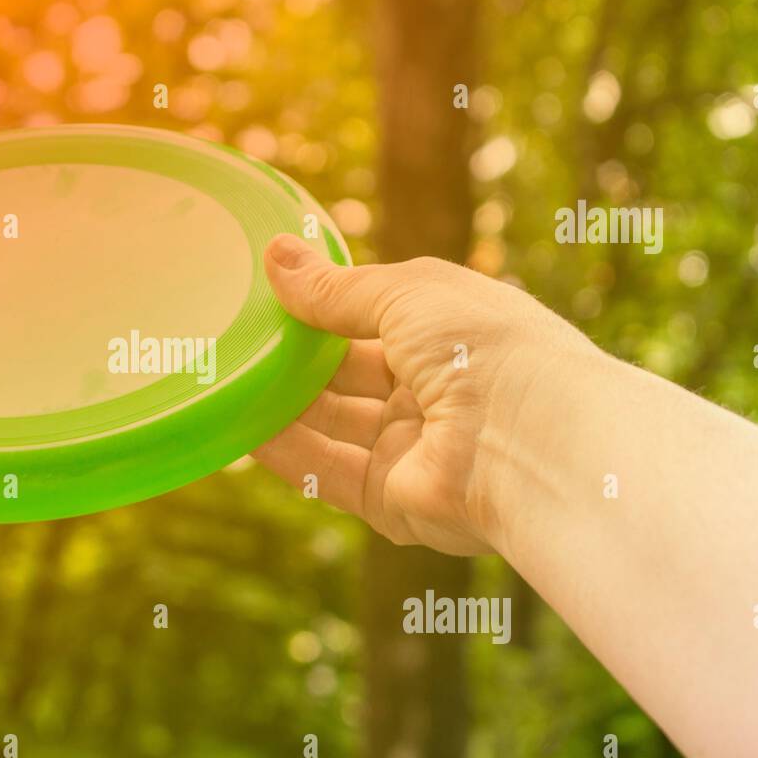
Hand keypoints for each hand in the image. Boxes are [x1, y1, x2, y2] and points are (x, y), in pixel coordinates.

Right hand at [253, 233, 597, 555]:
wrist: (533, 442)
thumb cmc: (486, 346)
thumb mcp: (405, 294)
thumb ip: (335, 288)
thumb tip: (275, 258)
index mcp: (451, 334)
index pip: (377, 319)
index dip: (326, 309)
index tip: (270, 298)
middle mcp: (434, 393)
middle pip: (349, 376)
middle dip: (297, 360)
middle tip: (237, 342)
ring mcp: (413, 449)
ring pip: (332, 426)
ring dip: (281, 405)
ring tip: (225, 382)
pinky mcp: (393, 499)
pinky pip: (328, 473)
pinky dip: (284, 453)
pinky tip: (240, 431)